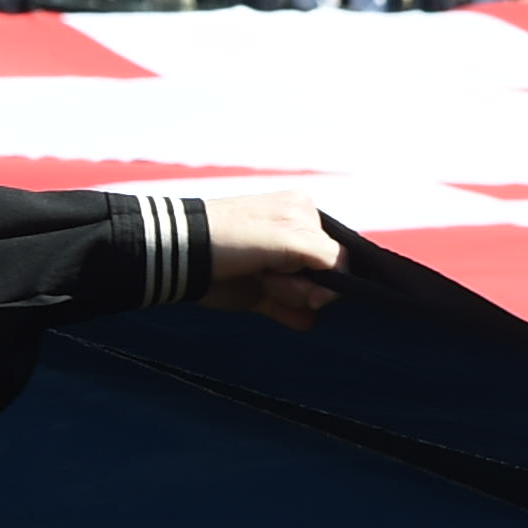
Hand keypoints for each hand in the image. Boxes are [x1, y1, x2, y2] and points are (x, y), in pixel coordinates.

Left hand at [198, 185, 341, 329]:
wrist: (183, 258)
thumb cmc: (235, 238)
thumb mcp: (289, 237)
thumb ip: (327, 256)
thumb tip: (344, 285)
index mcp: (304, 213)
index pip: (341, 255)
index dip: (330, 276)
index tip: (309, 282)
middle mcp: (296, 237)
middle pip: (326, 278)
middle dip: (304, 286)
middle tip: (273, 275)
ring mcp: (280, 266)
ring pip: (311, 297)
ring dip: (293, 298)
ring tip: (263, 283)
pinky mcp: (265, 291)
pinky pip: (296, 311)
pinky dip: (293, 314)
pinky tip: (277, 307)